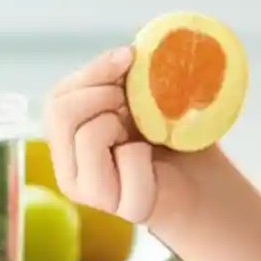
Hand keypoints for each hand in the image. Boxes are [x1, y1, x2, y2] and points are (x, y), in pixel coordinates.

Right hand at [41, 47, 215, 230]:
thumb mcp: (136, 99)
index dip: (93, 71)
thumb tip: (126, 53)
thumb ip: (118, 78)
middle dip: (103, 95)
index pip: (56, 98)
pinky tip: (153, 162)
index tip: (129, 58)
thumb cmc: (169, 138)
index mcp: (65, 141)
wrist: (204, 180)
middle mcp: (68, 169)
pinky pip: (128, 158)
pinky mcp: (120, 207)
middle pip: (61, 113)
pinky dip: (147, 151)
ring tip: (141, 134)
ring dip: (123, 123)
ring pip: (88, 135)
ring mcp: (89, 193)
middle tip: (131, 103)